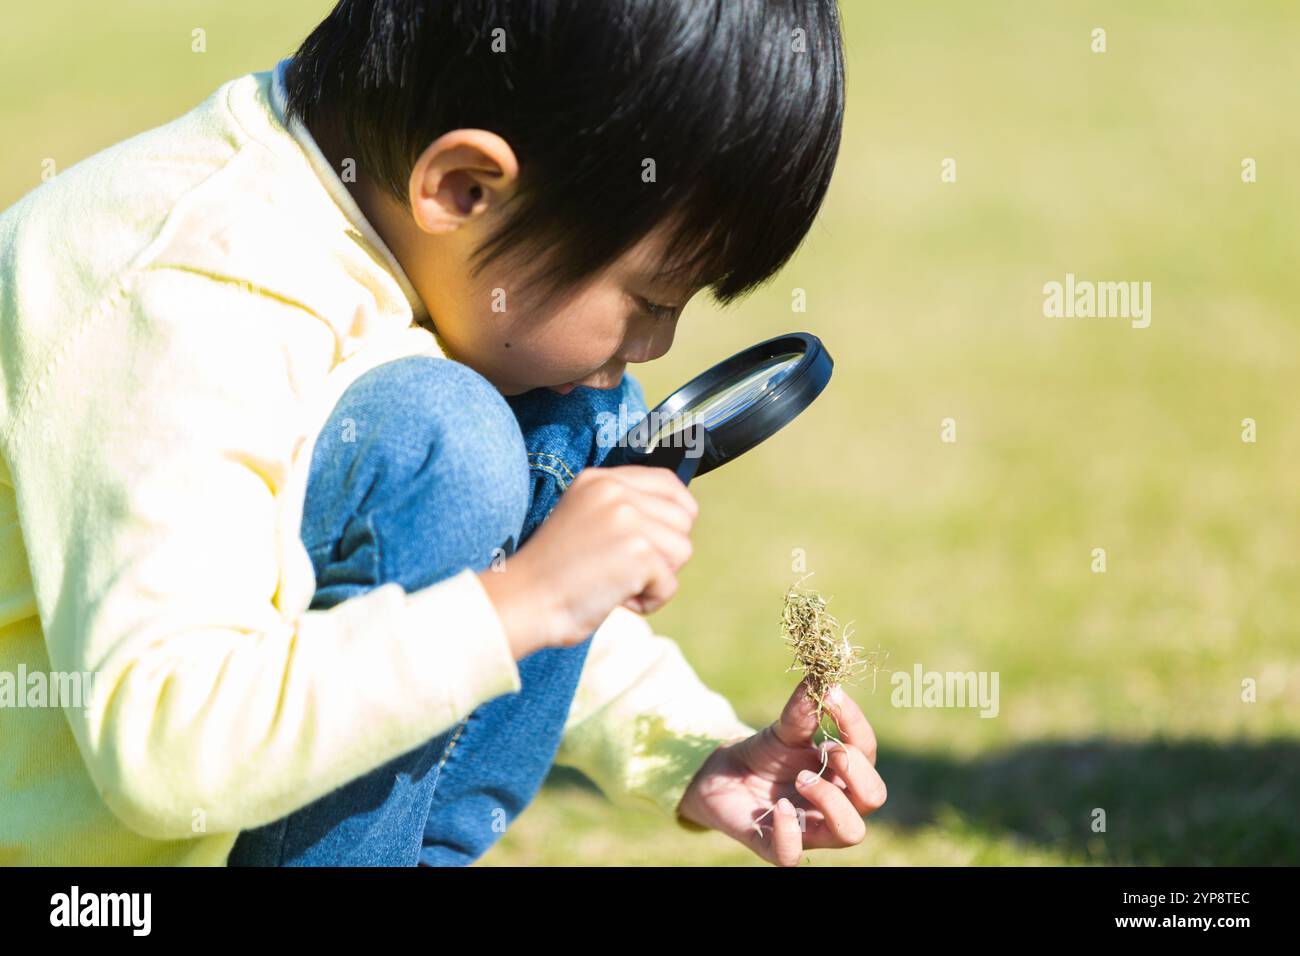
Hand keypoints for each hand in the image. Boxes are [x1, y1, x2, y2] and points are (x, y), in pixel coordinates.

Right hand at [479, 465, 697, 657]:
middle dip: (665, 551)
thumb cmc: (554, 573)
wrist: (524, 601)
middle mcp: (615, 491)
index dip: (676, 514)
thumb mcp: (585, 518)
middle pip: (683, 519)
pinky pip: (670, 583)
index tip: (660, 541)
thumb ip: (624, 509)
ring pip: (682, 550)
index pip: (669, 483)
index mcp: (600, 480)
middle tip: (627, 569)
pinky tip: (617, 600)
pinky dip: (650, 601)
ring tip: (619, 584)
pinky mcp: (637, 552)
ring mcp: (627, 519)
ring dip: (658, 577)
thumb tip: (679, 516)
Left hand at [675, 679, 886, 865]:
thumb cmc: (766, 754)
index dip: (855, 725)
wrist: (723, 775)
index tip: (833, 697)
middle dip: (856, 770)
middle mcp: (837, 803)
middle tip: (826, 748)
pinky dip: (789, 831)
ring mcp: (810, 829)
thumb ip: (804, 708)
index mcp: (844, 772)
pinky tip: (777, 806)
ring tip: (802, 778)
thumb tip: (822, 675)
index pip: (867, 751)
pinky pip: (793, 855)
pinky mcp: (777, 847)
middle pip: (873, 796)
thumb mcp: (784, 728)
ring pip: (850, 831)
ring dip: (832, 800)